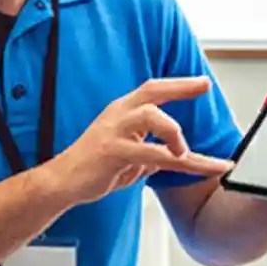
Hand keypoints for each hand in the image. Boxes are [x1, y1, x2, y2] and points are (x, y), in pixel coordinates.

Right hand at [48, 77, 232, 204]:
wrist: (62, 182)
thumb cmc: (93, 168)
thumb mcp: (128, 157)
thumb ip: (149, 154)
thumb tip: (168, 159)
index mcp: (121, 112)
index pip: (152, 90)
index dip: (177, 85)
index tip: (202, 83)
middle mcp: (118, 115)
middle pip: (151, 92)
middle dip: (180, 87)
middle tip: (204, 86)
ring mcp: (114, 132)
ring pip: (151, 116)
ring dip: (174, 132)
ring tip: (183, 151)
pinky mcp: (112, 152)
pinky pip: (150, 153)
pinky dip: (174, 160)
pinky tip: (193, 165)